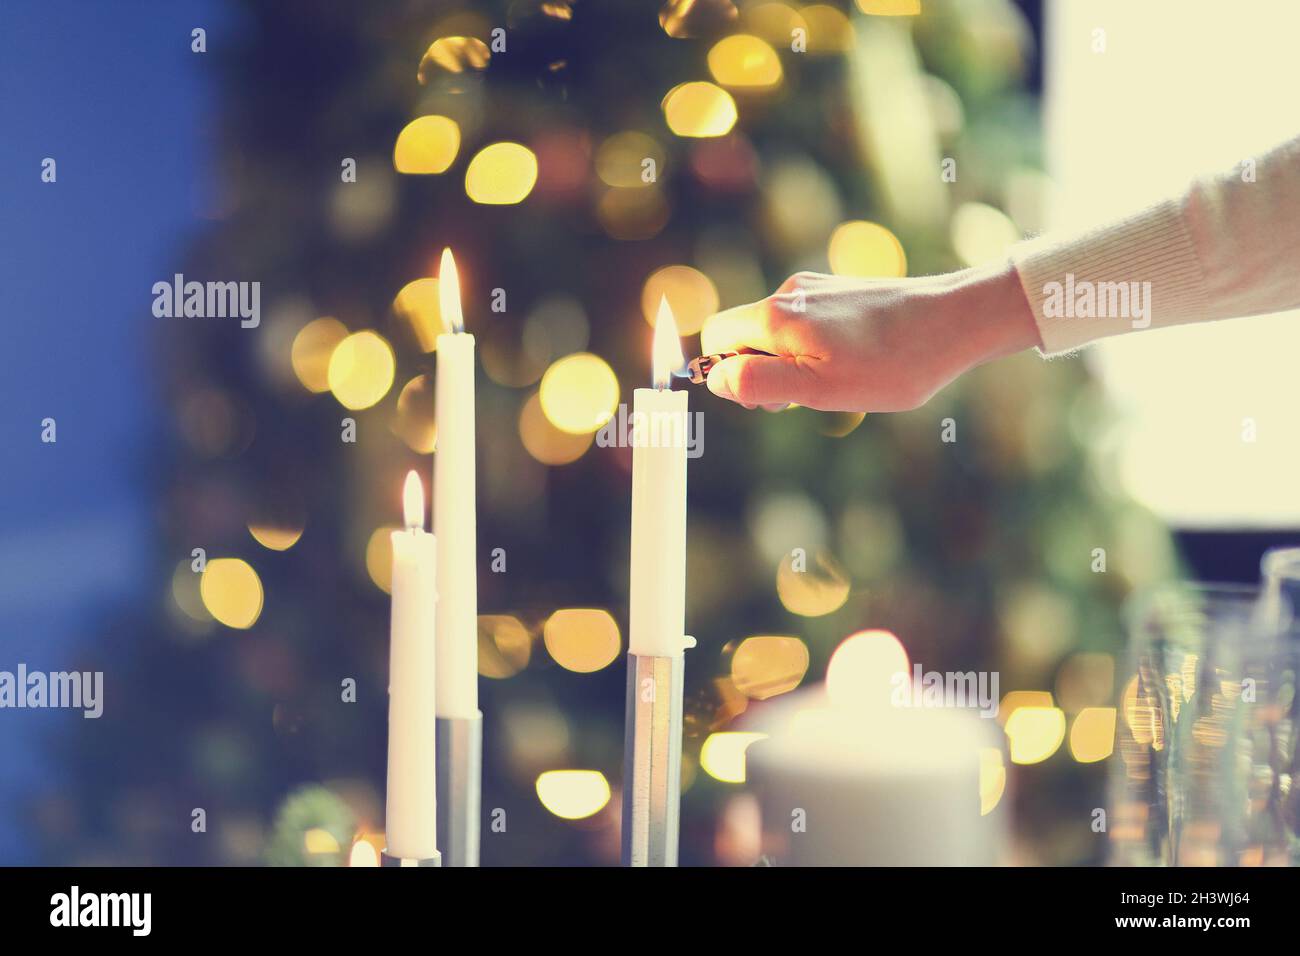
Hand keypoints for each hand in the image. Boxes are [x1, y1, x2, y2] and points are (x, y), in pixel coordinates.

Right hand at [699, 263, 1040, 412]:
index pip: (714, 339)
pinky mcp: (840, 290)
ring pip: (776, 332)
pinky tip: (854, 361)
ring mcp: (815, 287)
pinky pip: (804, 323)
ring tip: (837, 380)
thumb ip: (758, 384)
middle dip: (761, 371)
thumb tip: (714, 379)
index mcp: (775, 316)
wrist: (957, 321)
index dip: (727, 374)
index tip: (767, 399)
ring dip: (791, 363)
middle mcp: (788, 292)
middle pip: (744, 336)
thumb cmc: (892, 363)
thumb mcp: (819, 389)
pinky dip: (815, 348)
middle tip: (805, 397)